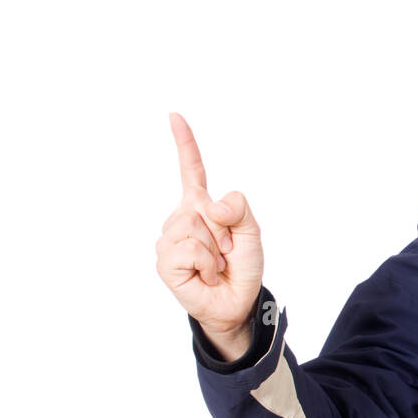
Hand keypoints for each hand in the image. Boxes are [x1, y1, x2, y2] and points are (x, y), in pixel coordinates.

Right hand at [155, 113, 263, 344]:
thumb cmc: (242, 266)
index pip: (191, 170)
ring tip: (215, 264)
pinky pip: (189, 249)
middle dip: (225, 230)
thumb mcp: (252, 232)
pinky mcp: (165, 261)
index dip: (185, 143)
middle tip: (227, 252)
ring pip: (195, 226)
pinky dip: (206, 263)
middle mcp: (181, 218)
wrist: (237, 301)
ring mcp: (170, 239)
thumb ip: (239, 209)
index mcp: (202, 206)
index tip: (174, 116)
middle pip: (203, 205)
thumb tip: (211, 205)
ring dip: (215, 249)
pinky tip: (204, 274)